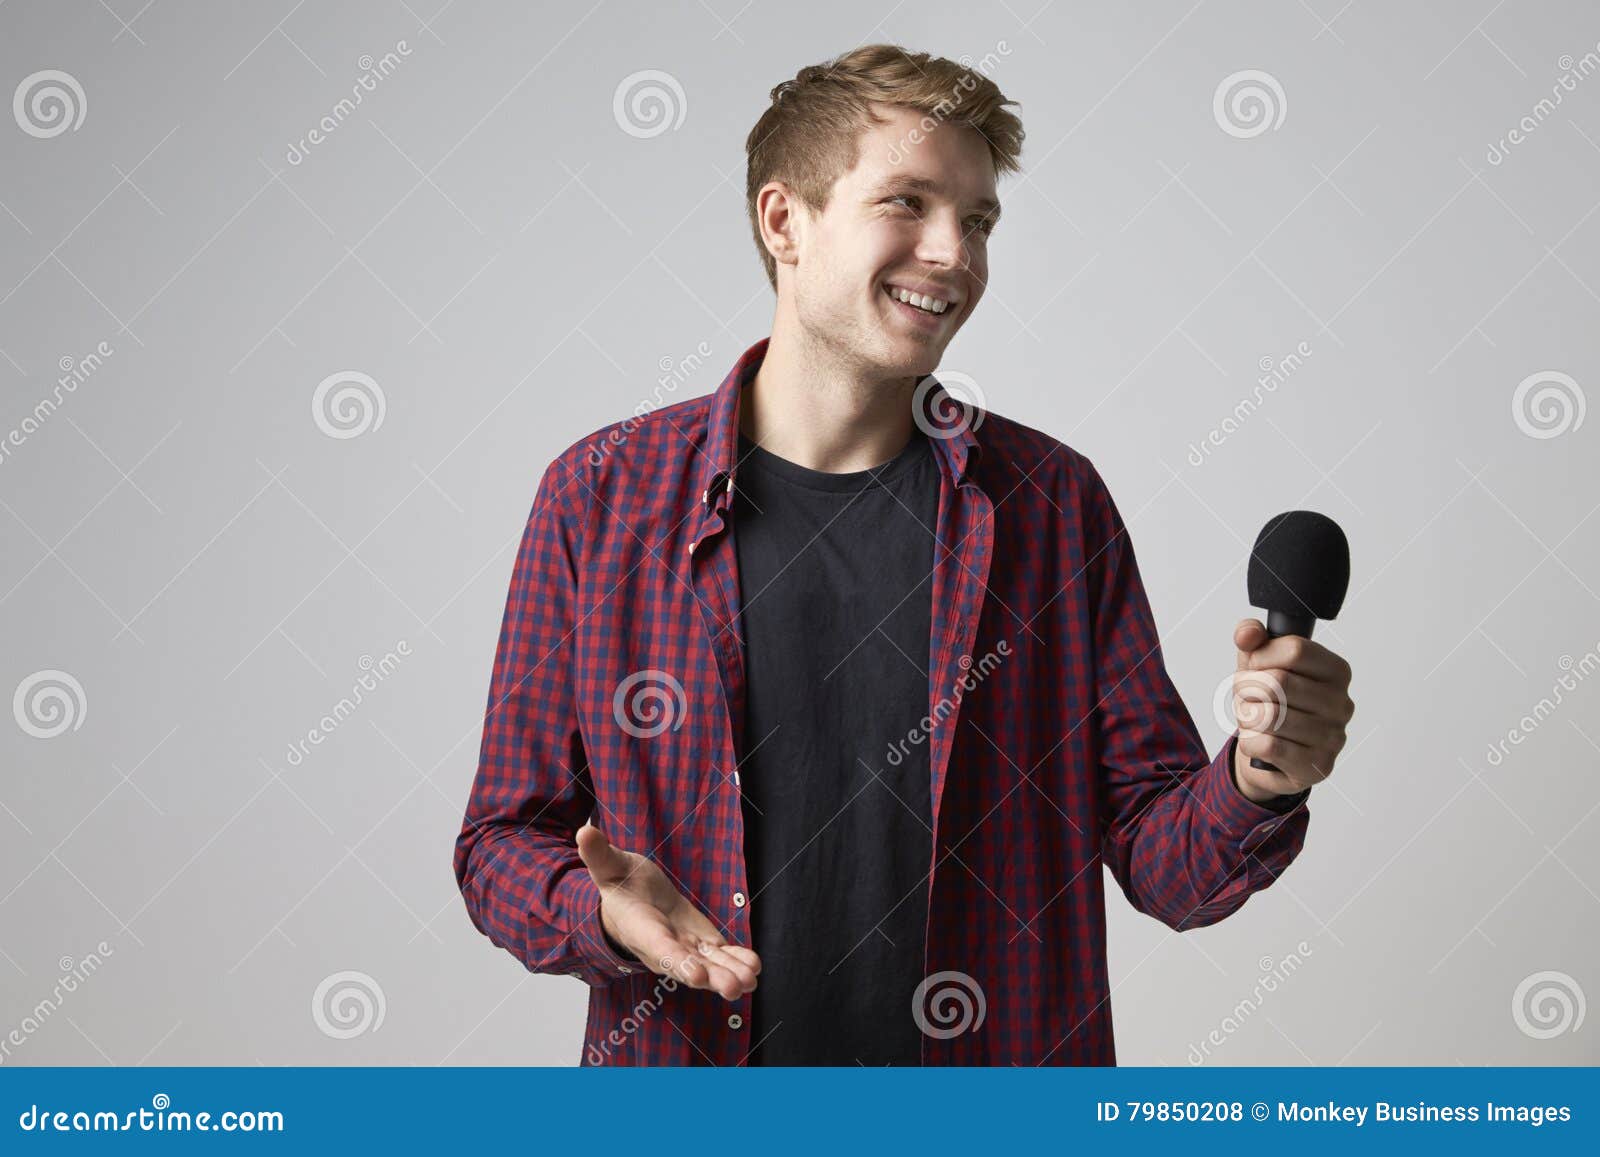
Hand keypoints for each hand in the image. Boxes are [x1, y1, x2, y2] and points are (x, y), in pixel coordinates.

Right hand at [576, 823, 760, 1000]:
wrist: (631, 900)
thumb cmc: (620, 885)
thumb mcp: (608, 866)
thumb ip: (599, 854)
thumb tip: (585, 831)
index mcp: (641, 929)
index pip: (660, 948)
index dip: (678, 962)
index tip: (695, 975)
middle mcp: (664, 947)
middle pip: (689, 966)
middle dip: (712, 977)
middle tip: (733, 987)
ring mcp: (685, 948)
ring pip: (708, 965)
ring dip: (730, 973)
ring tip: (750, 979)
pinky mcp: (701, 943)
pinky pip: (720, 956)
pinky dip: (736, 961)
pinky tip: (753, 967)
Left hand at [1230, 618, 1354, 803]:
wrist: (1268, 754)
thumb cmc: (1268, 702)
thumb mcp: (1257, 664)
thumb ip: (1251, 639)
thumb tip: (1247, 633)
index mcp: (1335, 671)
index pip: (1295, 650)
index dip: (1261, 657)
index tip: (1253, 667)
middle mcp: (1342, 703)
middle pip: (1277, 683)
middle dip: (1246, 689)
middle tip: (1246, 697)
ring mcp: (1334, 736)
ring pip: (1270, 716)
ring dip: (1247, 717)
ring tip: (1253, 719)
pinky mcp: (1319, 765)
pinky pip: (1269, 747)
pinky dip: (1250, 742)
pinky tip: (1257, 741)